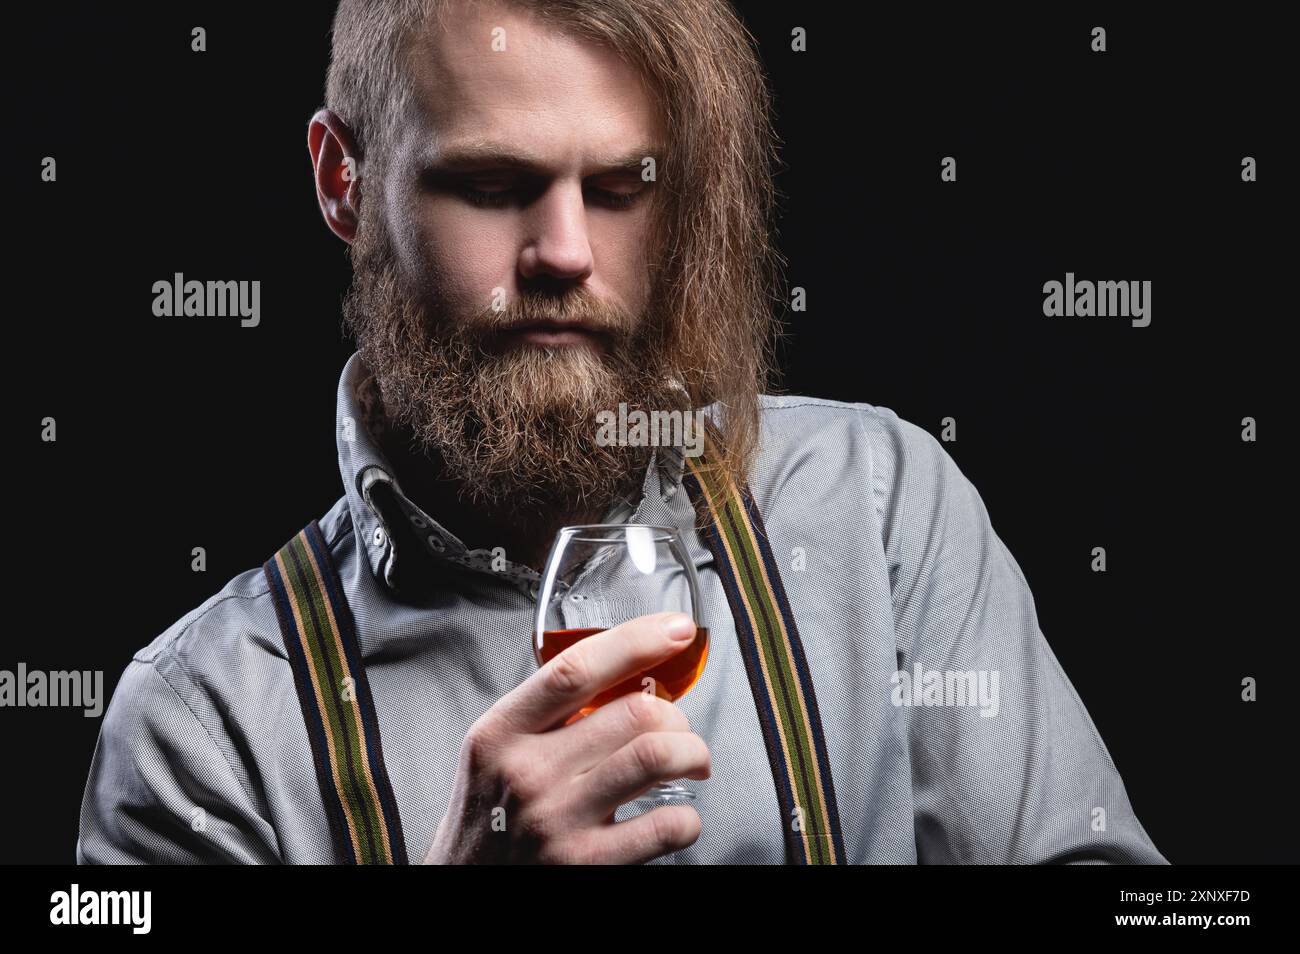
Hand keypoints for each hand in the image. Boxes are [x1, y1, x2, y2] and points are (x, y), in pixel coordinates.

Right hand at [422, 611, 709, 863]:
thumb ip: (544, 714)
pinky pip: (664, 826)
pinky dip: (687, 818)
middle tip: (678, 727)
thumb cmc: (486, 817)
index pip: (577, 668)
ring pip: (655, 756)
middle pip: (632, 711)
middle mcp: (527, 772)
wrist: (462, 885)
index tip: (675, 629)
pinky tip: (677, 816)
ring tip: (692, 760)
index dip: (637, 640)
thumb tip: (625, 672)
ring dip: (693, 752)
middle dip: (675, 713)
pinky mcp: (586, 865)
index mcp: (502, 732)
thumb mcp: (494, 752)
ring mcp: (557, 820)